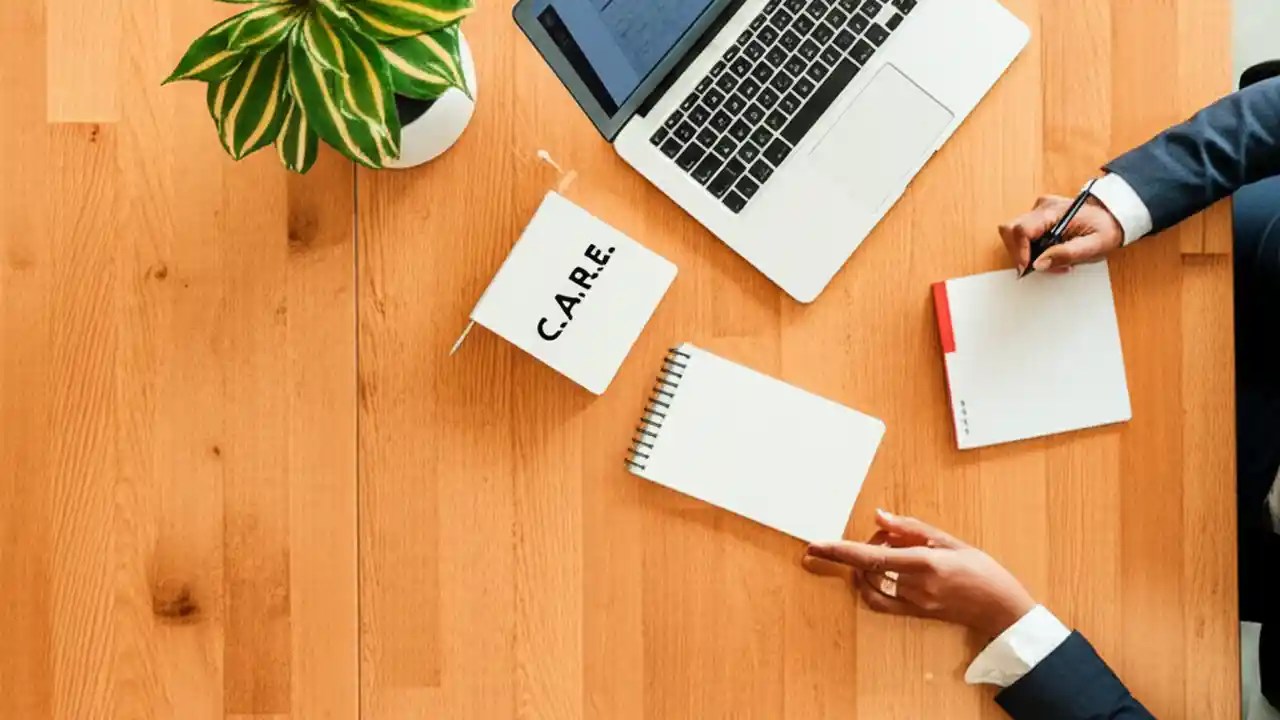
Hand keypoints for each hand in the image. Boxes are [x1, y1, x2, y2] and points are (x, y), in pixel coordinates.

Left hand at [802, 511, 1034, 638]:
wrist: (1001, 609)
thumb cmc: (982, 571)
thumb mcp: (950, 541)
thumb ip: (912, 529)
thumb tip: (879, 518)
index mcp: (926, 564)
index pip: (872, 556)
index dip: (840, 551)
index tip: (816, 545)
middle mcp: (916, 587)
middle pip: (869, 566)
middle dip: (865, 547)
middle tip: (885, 534)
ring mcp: (913, 604)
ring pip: (871, 583)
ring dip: (866, 565)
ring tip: (888, 550)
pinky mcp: (913, 614)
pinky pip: (879, 601)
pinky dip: (870, 584)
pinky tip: (880, 573)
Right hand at [999, 195, 1123, 273]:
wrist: (1115, 216)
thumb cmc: (1107, 228)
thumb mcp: (1093, 246)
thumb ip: (1066, 254)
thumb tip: (1039, 264)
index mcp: (1054, 211)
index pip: (1022, 229)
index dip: (1019, 252)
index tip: (1026, 268)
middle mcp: (1042, 207)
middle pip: (1012, 231)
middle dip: (1020, 254)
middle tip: (1041, 267)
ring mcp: (1038, 211)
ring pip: (1014, 234)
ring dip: (1025, 252)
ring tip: (1050, 261)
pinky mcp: (1038, 217)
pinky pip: (1023, 234)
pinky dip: (1030, 249)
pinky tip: (1049, 253)